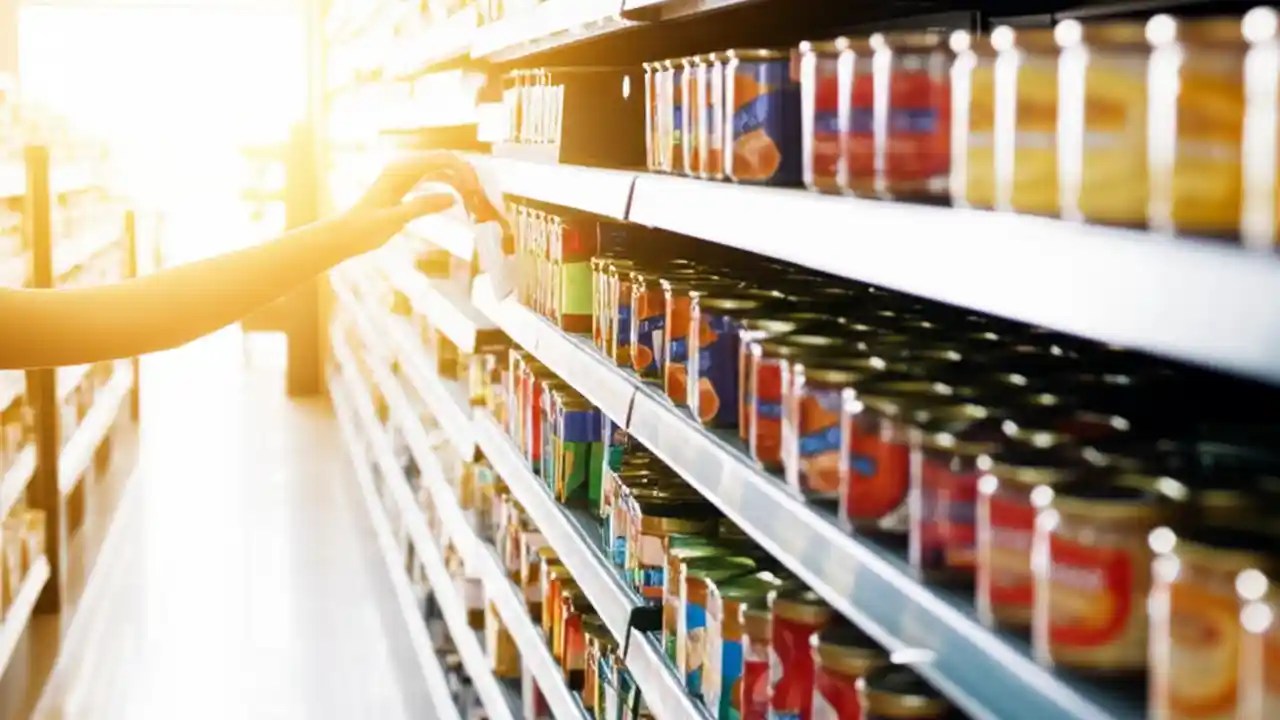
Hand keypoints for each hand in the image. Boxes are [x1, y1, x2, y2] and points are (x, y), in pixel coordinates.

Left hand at [344, 151, 504, 251]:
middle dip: (464, 173)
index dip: (462, 170)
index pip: (440, 159)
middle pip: (442, 160)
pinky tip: (457, 197)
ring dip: (457, 179)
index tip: (476, 188)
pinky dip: (446, 184)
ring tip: (473, 196)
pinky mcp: (404, 184)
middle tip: (480, 193)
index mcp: (400, 170)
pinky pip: (431, 178)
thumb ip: (423, 206)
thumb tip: (453, 198)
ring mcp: (403, 174)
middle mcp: (402, 167)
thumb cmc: (365, 229)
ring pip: (439, 169)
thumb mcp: (396, 219)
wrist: (344, 235)